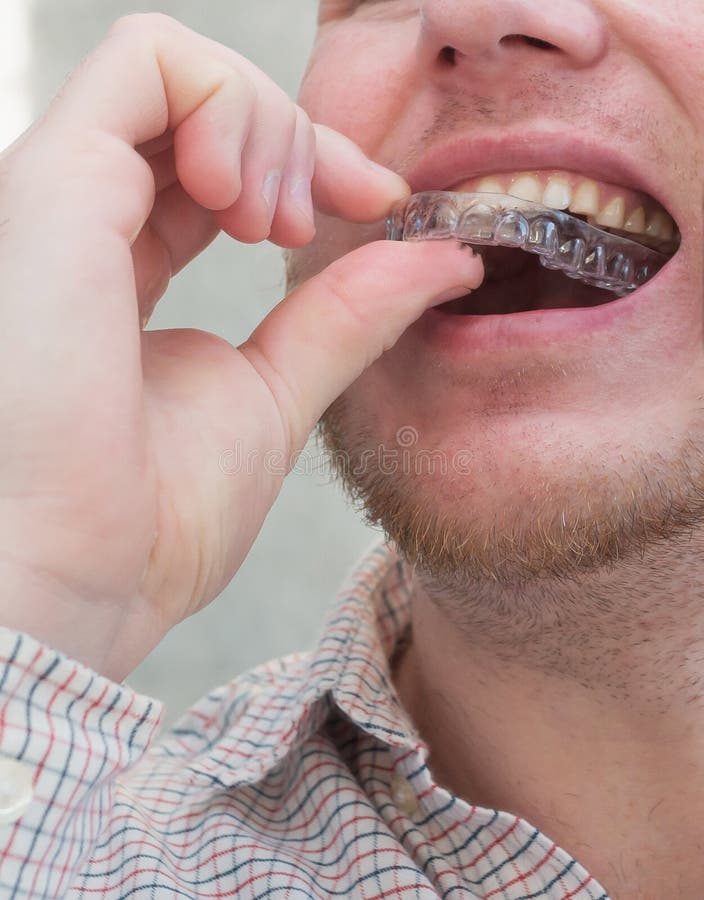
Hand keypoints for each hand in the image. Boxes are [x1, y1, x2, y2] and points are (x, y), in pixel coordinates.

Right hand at [0, 14, 482, 679]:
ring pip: (176, 69)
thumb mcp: (278, 392)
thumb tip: (441, 258)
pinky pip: (148, 63)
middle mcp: (85, 221)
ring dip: (267, 125)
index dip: (310, 162)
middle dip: (296, 140)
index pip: (218, 165)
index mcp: (124, 265)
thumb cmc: (155, 514)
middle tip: (321, 221)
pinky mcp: (57, 183)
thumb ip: (347, 315)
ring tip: (280, 220)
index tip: (380, 200)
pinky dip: (229, 105)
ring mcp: (64, 196)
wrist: (90, 575)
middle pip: (203, 109)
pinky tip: (250, 197)